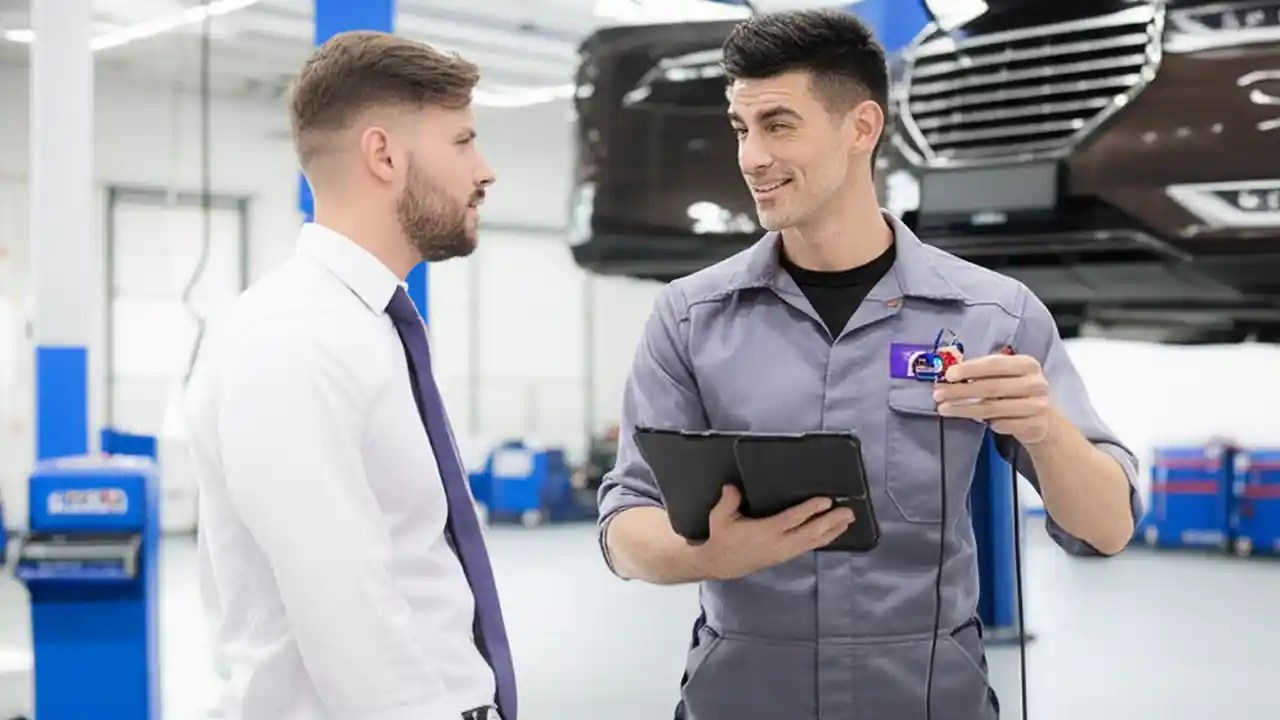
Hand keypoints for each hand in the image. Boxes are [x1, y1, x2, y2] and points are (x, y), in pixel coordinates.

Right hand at [695, 484, 853, 580]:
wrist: (721, 564)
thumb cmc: (722, 538)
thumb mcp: (719, 518)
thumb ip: (728, 501)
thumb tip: (732, 487)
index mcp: (765, 532)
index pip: (793, 519)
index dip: (810, 510)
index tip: (826, 501)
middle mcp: (779, 544)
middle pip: (810, 532)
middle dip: (831, 522)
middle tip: (847, 512)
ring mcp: (784, 552)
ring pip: (813, 542)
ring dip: (832, 531)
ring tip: (847, 521)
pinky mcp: (786, 556)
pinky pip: (809, 547)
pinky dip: (824, 539)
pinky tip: (833, 533)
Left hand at [932, 352, 1052, 445]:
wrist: (1042, 419)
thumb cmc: (1015, 392)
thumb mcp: (1004, 376)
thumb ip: (982, 373)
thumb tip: (949, 376)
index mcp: (1027, 364)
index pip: (994, 364)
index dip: (970, 369)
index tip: (948, 375)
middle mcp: (1036, 383)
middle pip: (991, 387)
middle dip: (961, 391)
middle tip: (939, 394)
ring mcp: (1038, 406)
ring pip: (993, 408)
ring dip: (964, 409)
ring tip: (944, 409)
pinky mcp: (1035, 426)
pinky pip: (1001, 424)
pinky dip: (986, 422)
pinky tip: (976, 420)